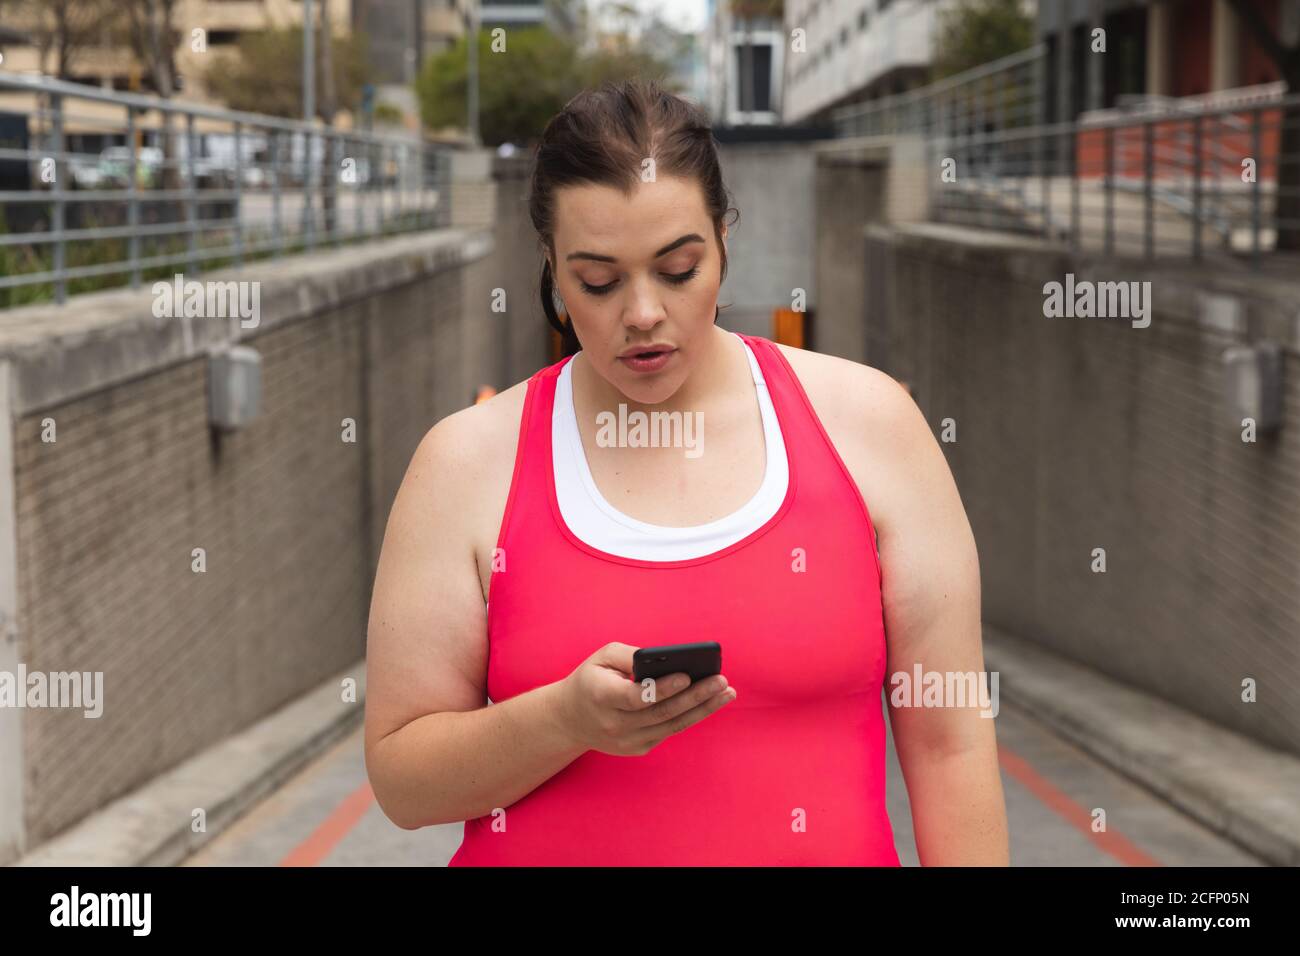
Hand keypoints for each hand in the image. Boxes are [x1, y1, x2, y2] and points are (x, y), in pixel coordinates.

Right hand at [554, 642, 735, 755]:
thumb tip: (666, 660)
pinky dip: (691, 716)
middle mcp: (614, 724)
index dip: (662, 688)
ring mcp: (627, 741)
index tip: (687, 675)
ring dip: (702, 708)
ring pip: (671, 725)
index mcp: (601, 697)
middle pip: (661, 712)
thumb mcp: (602, 657)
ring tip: (727, 692)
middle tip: (721, 681)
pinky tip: (710, 702)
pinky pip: (669, 730)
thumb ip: (631, 656)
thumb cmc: (592, 679)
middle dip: (695, 696)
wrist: (571, 719)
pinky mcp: (638, 748)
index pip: (636, 697)